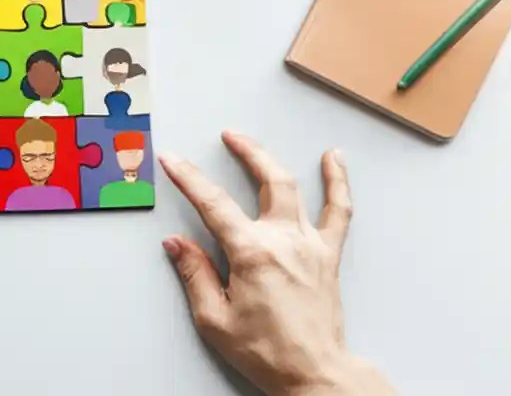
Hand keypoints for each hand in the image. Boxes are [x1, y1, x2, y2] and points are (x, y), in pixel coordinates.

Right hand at [159, 132, 392, 395]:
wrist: (314, 373)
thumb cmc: (266, 351)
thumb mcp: (214, 319)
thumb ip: (194, 274)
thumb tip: (176, 243)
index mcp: (252, 253)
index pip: (213, 204)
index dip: (189, 178)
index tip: (172, 160)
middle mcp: (284, 240)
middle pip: (266, 180)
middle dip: (244, 152)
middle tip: (227, 137)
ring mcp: (310, 244)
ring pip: (296, 188)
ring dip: (276, 160)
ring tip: (260, 142)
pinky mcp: (327, 256)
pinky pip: (338, 212)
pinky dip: (338, 183)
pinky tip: (334, 161)